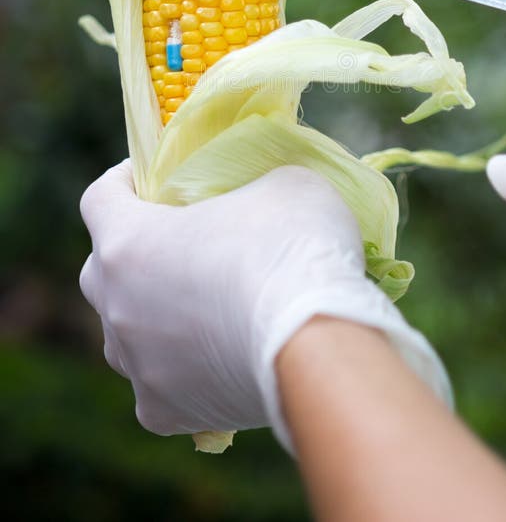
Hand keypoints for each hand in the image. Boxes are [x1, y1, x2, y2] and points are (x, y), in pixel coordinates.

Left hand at [79, 162, 449, 449]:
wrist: (320, 344)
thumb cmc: (294, 248)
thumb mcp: (284, 182)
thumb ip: (252, 181)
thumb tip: (261, 191)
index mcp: (129, 243)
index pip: (99, 199)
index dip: (125, 181)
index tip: (154, 178)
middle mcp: (118, 306)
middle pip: (102, 270)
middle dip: (133, 249)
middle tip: (182, 239)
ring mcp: (138, 364)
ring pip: (123, 333)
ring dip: (148, 314)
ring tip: (197, 303)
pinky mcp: (166, 412)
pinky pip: (155, 386)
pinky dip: (177, 371)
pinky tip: (211, 359)